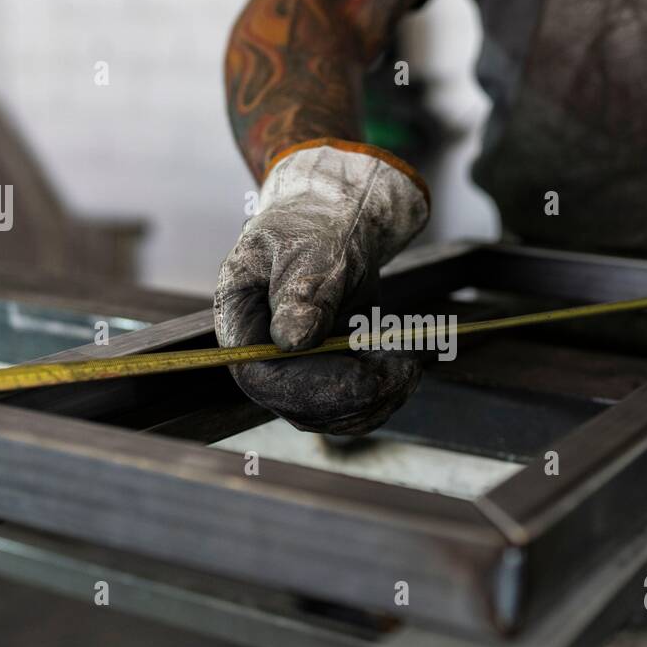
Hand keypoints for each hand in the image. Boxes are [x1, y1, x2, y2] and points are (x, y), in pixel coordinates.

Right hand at [213, 141, 428, 433]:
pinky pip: (350, 410)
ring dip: (375, 400)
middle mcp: (260, 357)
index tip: (360, 372)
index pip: (260, 376)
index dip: (308, 387)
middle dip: (354, 395)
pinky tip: (403, 368)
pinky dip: (382, 398)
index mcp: (239, 321)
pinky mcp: (323, 380)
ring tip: (407, 363)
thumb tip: (292, 340)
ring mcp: (292, 374)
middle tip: (401, 367)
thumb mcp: (306, 248)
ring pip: (328, 417)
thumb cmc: (312, 229)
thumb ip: (299, 292)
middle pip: (296, 406)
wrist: (335, 229)